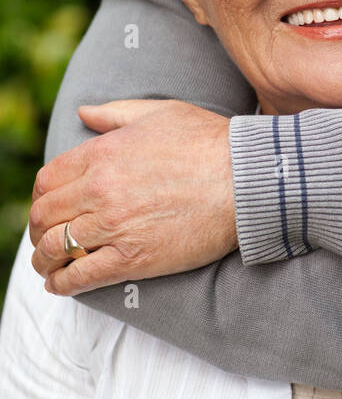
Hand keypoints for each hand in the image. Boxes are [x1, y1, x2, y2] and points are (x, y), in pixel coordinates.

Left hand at [29, 100, 237, 296]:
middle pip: (44, 215)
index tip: (48, 207)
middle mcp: (99, 190)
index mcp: (102, 153)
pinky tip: (60, 285)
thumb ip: (115, 114)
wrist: (246, 179)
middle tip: (45, 237)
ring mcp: (114, 226)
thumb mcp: (159, 113)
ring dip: (44, 259)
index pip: (47, 180)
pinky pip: (81, 275)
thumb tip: (84, 112)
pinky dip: (63, 283)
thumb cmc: (209, 142)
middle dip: (38, 228)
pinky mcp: (133, 258)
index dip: (41, 197)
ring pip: (55, 247)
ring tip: (48, 266)